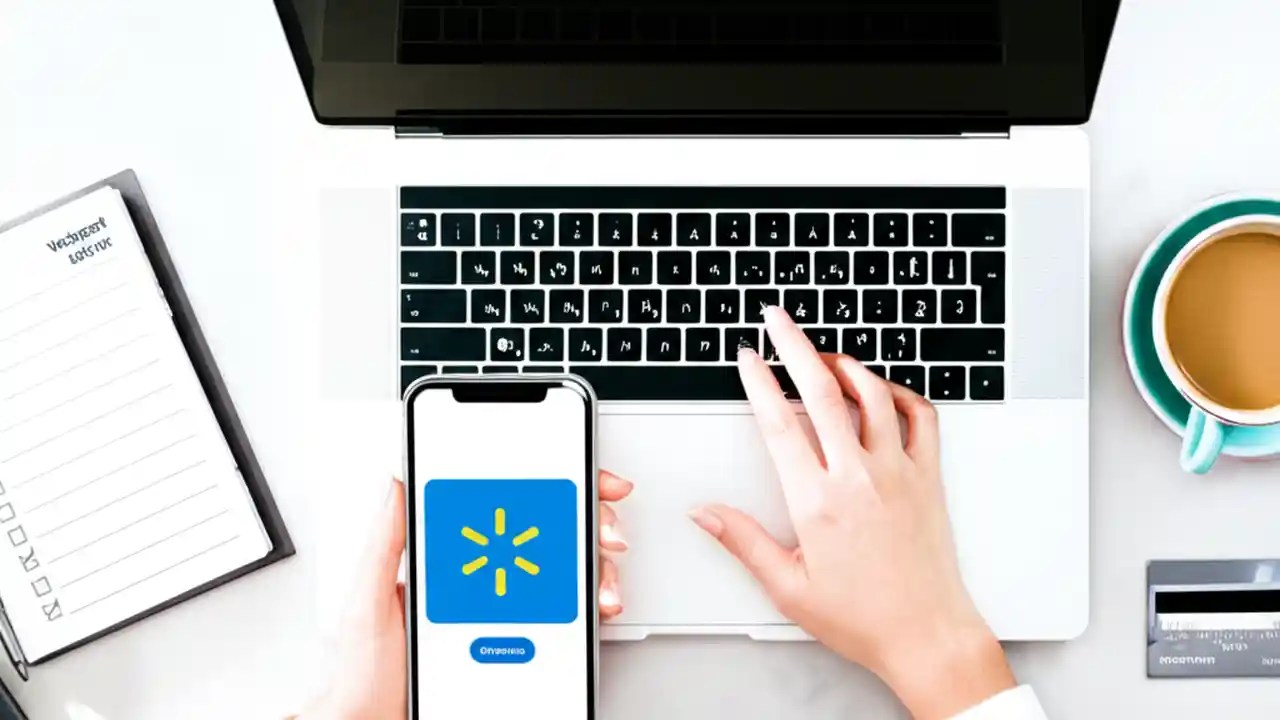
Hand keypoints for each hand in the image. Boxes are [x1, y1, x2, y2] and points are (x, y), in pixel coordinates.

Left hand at [299, 472, 632, 719]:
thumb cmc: (363, 676)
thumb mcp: (367, 604)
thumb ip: (384, 546)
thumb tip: (396, 483)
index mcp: (446, 562)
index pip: (503, 508)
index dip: (545, 488)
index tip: (578, 480)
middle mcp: (479, 583)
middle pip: (548, 538)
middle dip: (589, 525)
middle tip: (604, 534)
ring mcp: (501, 614)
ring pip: (565, 578)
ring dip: (598, 573)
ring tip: (601, 586)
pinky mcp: (515, 647)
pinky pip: (562, 624)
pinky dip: (590, 613)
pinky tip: (596, 610)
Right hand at [689, 308, 1013, 719]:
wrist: (927, 635)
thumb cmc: (863, 618)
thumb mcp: (788, 586)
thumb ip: (743, 541)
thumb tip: (705, 512)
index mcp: (818, 502)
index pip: (781, 423)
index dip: (759, 382)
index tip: (748, 358)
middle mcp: (859, 477)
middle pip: (824, 390)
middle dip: (795, 345)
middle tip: (777, 318)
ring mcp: (898, 471)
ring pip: (873, 394)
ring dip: (845, 364)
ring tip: (823, 352)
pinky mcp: (928, 477)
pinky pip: (920, 416)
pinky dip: (899, 392)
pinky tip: (881, 389)